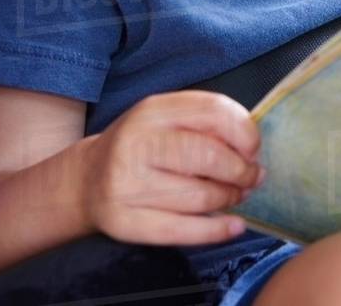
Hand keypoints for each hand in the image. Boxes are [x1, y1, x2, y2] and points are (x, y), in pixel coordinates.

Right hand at [80, 90, 266, 244]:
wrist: (86, 180)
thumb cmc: (141, 147)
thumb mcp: (167, 119)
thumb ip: (207, 124)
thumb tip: (253, 150)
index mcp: (153, 111)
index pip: (212, 112)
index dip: (245, 132)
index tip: (254, 148)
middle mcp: (137, 144)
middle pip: (207, 156)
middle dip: (241, 170)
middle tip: (252, 177)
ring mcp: (127, 184)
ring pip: (199, 196)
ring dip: (229, 198)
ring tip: (237, 194)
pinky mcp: (125, 222)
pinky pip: (181, 230)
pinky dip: (215, 230)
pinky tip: (234, 225)